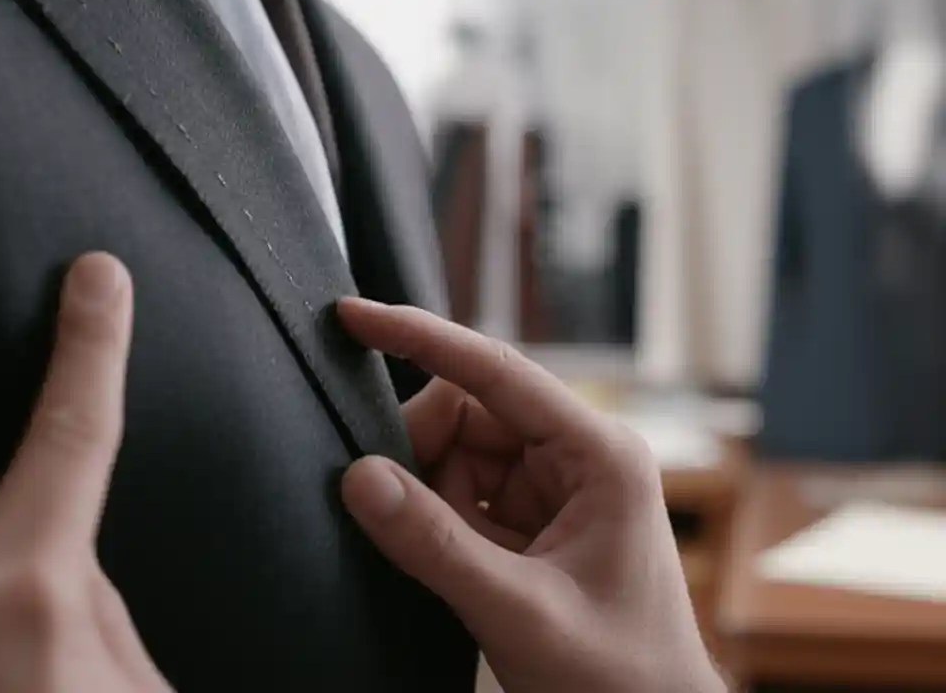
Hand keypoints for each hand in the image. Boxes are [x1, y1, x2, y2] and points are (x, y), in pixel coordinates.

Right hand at [337, 299, 725, 692]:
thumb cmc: (617, 678)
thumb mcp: (519, 611)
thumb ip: (434, 545)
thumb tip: (359, 477)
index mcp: (598, 455)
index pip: (494, 370)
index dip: (420, 338)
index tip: (354, 316)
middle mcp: (577, 458)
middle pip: (464, 414)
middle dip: (420, 458)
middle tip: (401, 520)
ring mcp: (552, 489)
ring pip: (453, 456)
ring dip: (430, 501)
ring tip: (461, 569)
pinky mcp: (530, 522)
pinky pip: (458, 496)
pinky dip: (437, 524)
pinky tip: (458, 569)